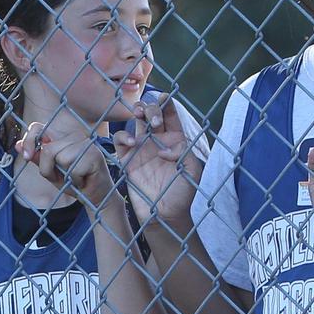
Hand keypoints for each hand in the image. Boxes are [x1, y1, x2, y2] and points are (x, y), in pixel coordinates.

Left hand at [15, 111, 112, 206]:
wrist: (96, 198)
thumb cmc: (74, 183)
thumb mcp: (51, 172)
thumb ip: (37, 158)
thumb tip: (17, 145)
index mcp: (63, 137)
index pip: (39, 128)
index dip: (29, 140)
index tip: (25, 156)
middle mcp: (75, 136)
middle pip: (48, 150)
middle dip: (49, 169)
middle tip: (63, 178)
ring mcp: (86, 143)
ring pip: (60, 158)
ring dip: (65, 176)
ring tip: (76, 178)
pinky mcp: (93, 154)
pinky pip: (72, 169)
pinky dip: (75, 181)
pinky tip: (84, 180)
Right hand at [112, 93, 204, 225]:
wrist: (166, 214)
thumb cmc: (183, 192)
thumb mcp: (192, 169)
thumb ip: (183, 152)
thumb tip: (164, 149)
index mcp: (175, 138)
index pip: (170, 114)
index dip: (167, 103)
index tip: (165, 98)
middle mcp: (157, 140)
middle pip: (151, 112)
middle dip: (151, 108)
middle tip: (155, 121)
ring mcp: (141, 148)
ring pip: (135, 121)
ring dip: (136, 113)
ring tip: (140, 117)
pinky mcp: (128, 160)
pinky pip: (120, 141)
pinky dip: (124, 137)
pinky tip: (133, 143)